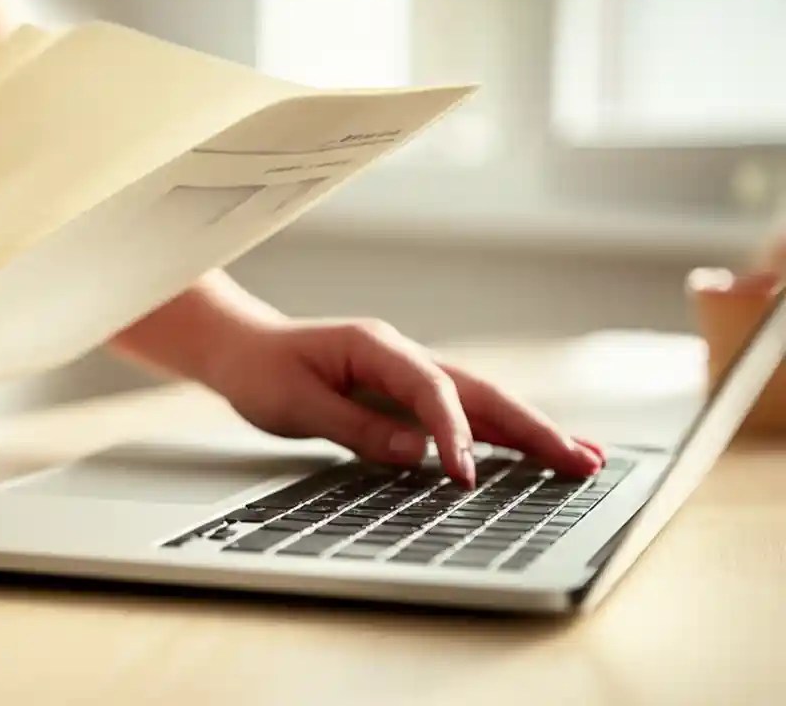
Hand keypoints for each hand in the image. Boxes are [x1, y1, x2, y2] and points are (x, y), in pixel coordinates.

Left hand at [206, 319, 602, 487]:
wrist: (242, 349)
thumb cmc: (262, 371)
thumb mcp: (296, 403)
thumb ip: (356, 428)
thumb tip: (419, 454)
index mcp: (375, 348)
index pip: (430, 390)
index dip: (454, 433)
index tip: (466, 476)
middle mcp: (402, 356)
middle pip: (478, 391)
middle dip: (531, 427)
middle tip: (580, 460)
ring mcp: (408, 374)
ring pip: (480, 402)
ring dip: (530, 430)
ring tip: (584, 458)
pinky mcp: (405, 394)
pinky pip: (462, 413)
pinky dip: (500, 434)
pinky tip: (534, 452)